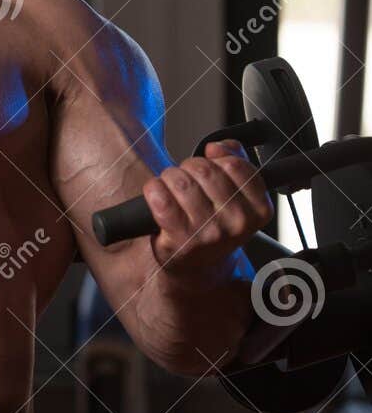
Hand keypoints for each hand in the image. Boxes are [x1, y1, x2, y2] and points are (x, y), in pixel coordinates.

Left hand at [144, 140, 272, 274]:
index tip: (211, 166)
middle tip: (187, 180)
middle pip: (205, 170)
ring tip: (172, 188)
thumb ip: (236, 159)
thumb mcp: (237, 194)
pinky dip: (153, 189)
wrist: (195, 265)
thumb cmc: (214, 223)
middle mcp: (237, 224)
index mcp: (258, 211)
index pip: (236, 166)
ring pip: (181, 182)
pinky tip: (157, 195)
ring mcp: (209, 233)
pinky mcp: (181, 239)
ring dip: (170, 177)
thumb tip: (217, 147)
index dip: (218, 160)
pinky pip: (161, 198)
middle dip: (190, 167)